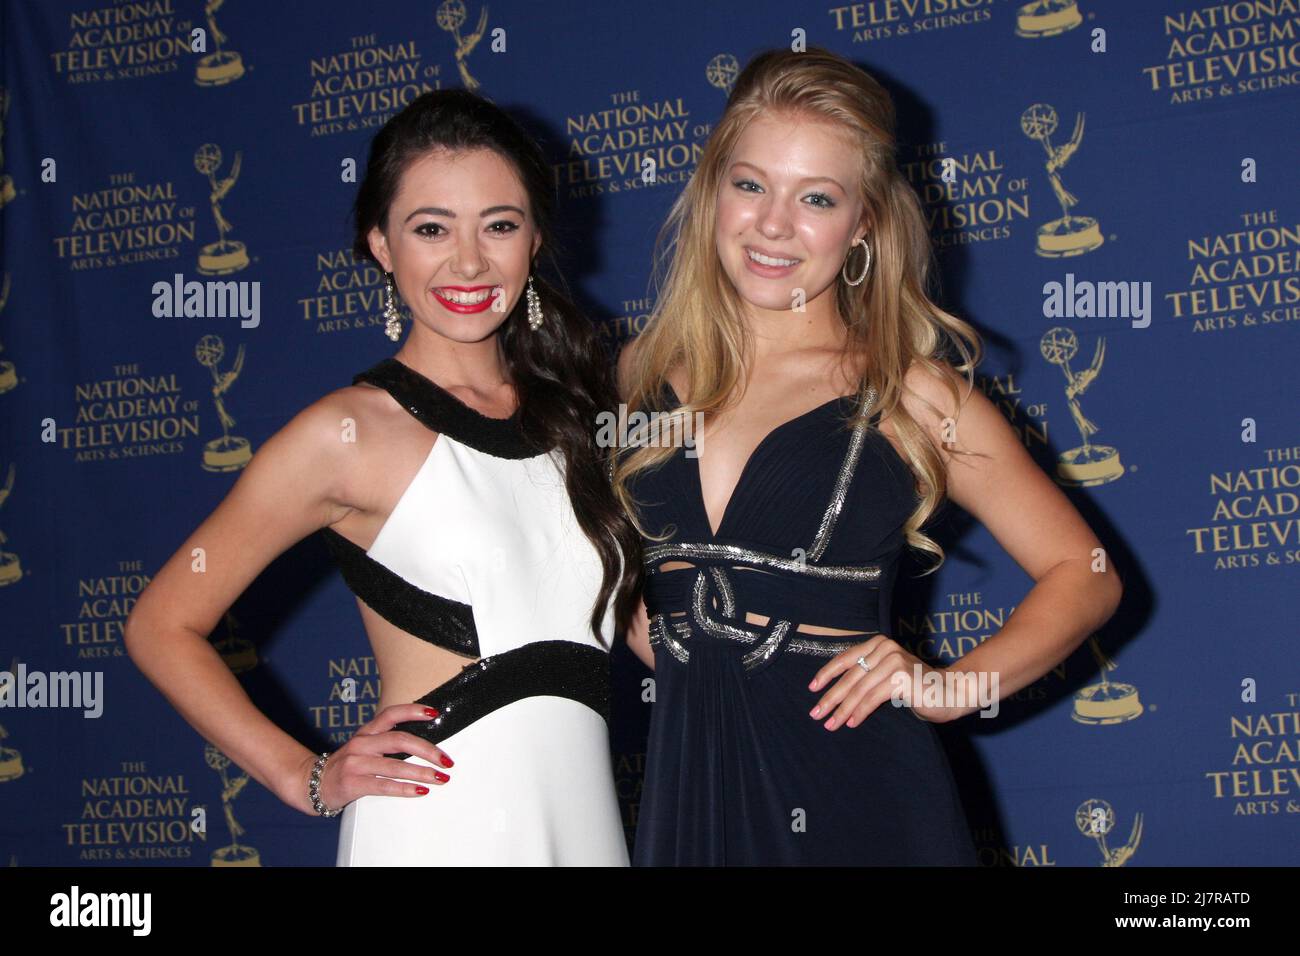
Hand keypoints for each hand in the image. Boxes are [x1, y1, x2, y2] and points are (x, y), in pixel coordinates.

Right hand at [302, 703, 454, 814]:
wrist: (311, 783)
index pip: (391, 714)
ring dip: (421, 772)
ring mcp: (356, 763)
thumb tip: (424, 745)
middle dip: (427, 750)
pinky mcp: (352, 783)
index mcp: (367, 732)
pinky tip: (420, 791)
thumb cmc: (347, 766)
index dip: (413, 710)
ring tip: (440, 778)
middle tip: (446, 760)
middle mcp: (362, 744)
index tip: (435, 712)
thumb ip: (386, 742)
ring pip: (394, 766)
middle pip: (399, 740)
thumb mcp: (364, 747)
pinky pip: (384, 786)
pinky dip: (405, 789)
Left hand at [806, 634, 945, 728]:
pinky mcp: (901, 677)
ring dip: (842, 709)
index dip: (826, 674)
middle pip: (849, 676)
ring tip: (830, 724)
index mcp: (878, 644)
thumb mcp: (887, 677)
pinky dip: (859, 712)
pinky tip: (851, 723)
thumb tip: (834, 694)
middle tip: (816, 714)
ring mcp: (893, 661)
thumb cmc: (917, 689)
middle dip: (830, 697)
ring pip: (859, 689)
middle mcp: (884, 648)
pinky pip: (872, 698)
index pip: (845, 658)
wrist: (951, 694)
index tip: (812, 689)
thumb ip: (866, 677)